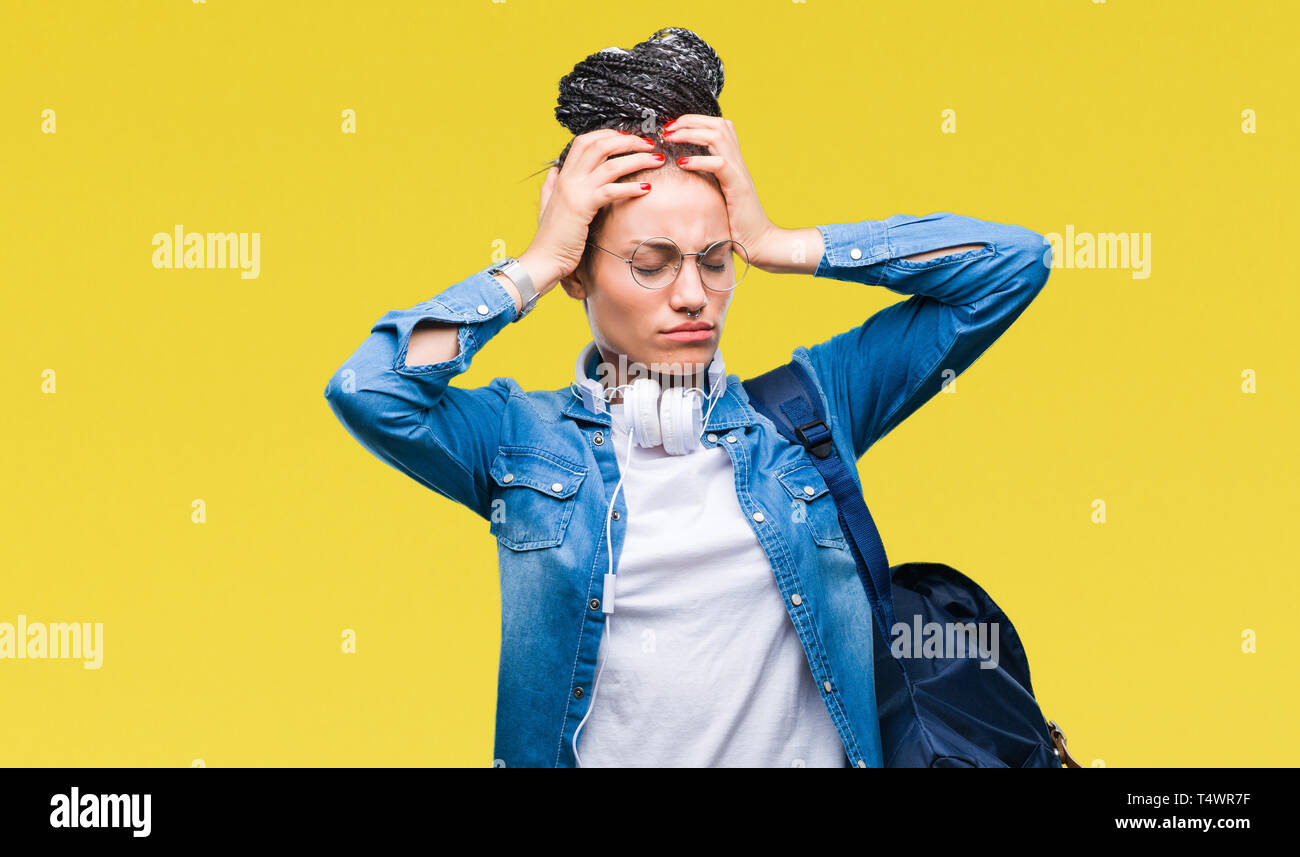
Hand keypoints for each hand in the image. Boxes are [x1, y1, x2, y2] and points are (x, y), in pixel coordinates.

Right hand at [522, 129, 663, 289]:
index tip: (629, 138)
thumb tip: (554, 171)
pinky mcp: (583, 207)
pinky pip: (611, 190)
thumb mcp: (548, 206)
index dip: (608, 135)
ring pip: (610, 164)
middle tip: (650, 144)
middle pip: (600, 145)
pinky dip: (631, 187)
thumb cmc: (550, 238)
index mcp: (563, 176)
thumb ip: (550, 187)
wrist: (543, 260)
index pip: (585, 141)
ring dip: (637, 159)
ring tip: (657, 160)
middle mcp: (568, 178)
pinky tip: (647, 187)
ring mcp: (575, 191)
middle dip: (628, 141)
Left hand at [662, 114, 780, 270]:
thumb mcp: (719, 196)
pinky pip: (719, 163)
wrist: (760, 242)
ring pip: (718, 136)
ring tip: (671, 138)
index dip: (695, 121)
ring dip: (691, 133)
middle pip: (717, 124)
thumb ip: (707, 181)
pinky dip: (698, 160)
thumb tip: (682, 174)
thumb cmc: (737, 224)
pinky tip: (682, 164)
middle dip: (690, 121)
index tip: (673, 128)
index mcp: (733, 161)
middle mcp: (738, 161)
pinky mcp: (737, 186)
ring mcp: (739, 172)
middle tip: (668, 128)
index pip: (719, 126)